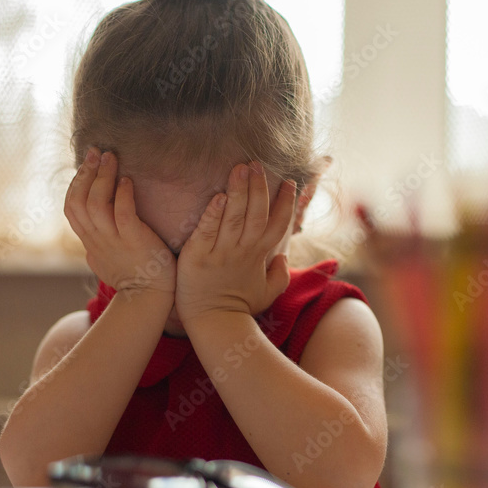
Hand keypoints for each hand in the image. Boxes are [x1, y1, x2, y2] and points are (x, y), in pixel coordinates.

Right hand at [64, 147, 175, 297]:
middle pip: (79, 201)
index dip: (76, 183)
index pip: (72, 207)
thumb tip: (87, 246)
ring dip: (103, 178)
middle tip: (97, 151)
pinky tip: (128, 181)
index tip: (87, 163)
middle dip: (86, 173)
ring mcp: (114, 241)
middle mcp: (97, 239)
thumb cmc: (131, 279)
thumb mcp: (104, 262)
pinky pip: (123, 214)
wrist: (148, 298)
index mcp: (90, 240)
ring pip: (97, 205)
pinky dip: (123, 195)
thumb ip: (95, 248)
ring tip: (112, 158)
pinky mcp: (134, 241)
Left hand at [175, 161, 296, 324]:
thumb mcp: (267, 293)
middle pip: (256, 213)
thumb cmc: (239, 307)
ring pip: (234, 217)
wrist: (214, 323)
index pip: (278, 223)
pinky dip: (213, 214)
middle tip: (258, 164)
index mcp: (260, 255)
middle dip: (259, 187)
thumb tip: (283, 258)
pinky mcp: (198, 256)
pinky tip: (219, 197)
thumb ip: (279, 275)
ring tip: (241, 168)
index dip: (286, 202)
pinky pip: (207, 231)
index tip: (289, 182)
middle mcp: (242, 250)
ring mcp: (220, 252)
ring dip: (239, 191)